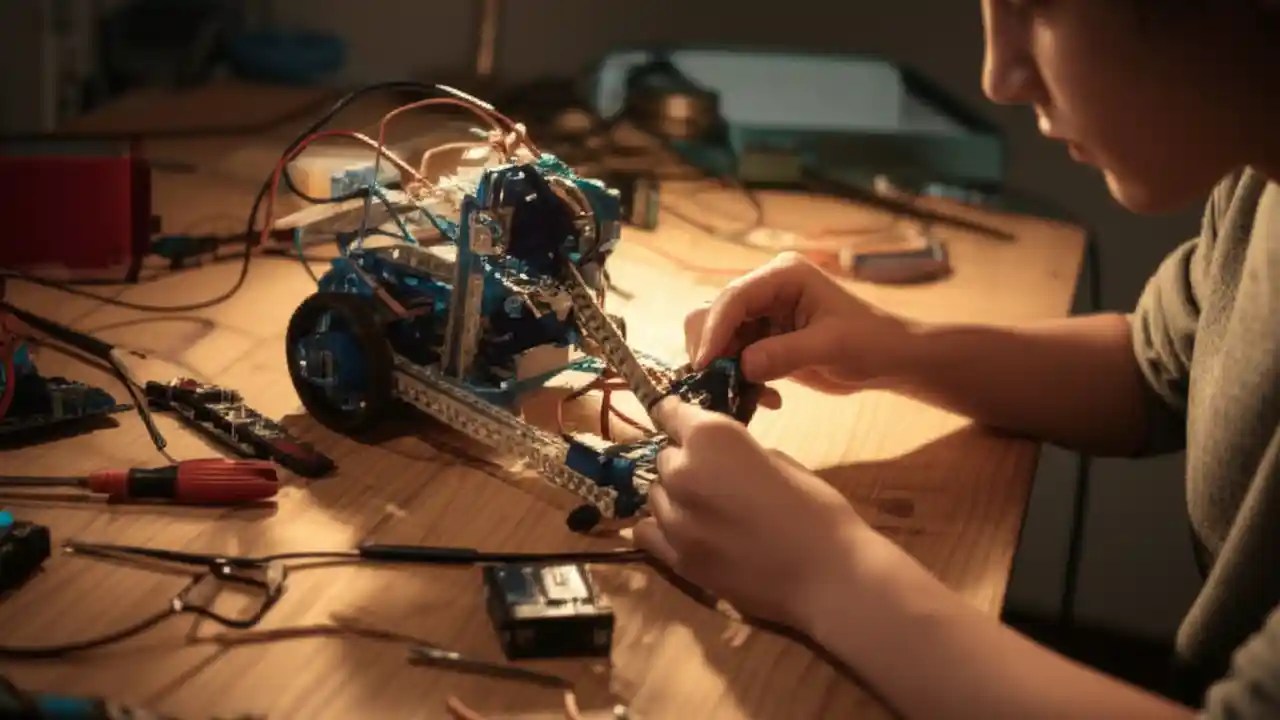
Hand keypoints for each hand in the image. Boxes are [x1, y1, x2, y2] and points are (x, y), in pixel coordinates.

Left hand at [631, 396, 884, 629]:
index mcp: (710, 438)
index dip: (677, 416)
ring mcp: (674, 519)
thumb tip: (722, 459)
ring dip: (675, 494)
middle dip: (685, 461)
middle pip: (665, 458)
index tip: (683, 420)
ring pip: (656, 494)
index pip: (670, 413)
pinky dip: (660, 526)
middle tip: (715, 476)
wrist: (826, 576)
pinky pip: (647, 531)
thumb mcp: (778, 459)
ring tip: (706, 507)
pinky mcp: (676, 559)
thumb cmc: (817, 509)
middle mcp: (681, 472)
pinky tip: (685, 530)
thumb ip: (738, 454)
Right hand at [685, 252, 914, 395]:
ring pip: (718, 339)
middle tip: (720, 384)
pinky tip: (767, 398)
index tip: (705, 365)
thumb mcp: (831, 347)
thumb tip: (742, 367)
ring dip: (725, 369)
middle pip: (713, 313)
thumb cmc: (871, 342)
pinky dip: (740, 381)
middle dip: (712, 349)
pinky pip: (733, 359)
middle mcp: (766, 289)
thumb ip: (785, 354)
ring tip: (748, 394)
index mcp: (782, 276)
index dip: (714, 330)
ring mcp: (762, 315)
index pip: (734, 298)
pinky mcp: (763, 340)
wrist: (890, 360)